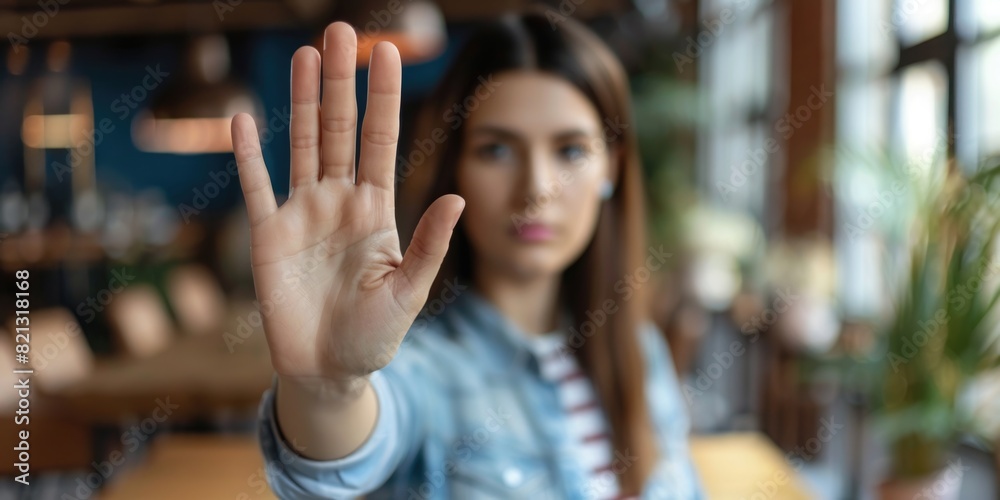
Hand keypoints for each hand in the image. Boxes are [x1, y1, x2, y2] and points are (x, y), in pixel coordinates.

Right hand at [230, 22, 464, 382]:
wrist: (328, 370)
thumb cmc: (375, 335)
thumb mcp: (409, 292)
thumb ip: (429, 245)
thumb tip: (459, 197)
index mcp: (377, 211)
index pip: (380, 141)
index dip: (382, 98)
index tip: (389, 52)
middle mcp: (339, 202)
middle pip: (339, 130)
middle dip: (341, 83)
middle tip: (342, 31)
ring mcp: (303, 214)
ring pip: (302, 145)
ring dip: (303, 102)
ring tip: (307, 55)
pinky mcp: (268, 237)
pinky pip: (256, 188)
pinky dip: (249, 156)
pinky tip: (243, 119)